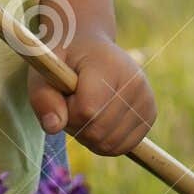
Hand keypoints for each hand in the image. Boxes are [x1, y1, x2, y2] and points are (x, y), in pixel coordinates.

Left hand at [27, 30, 156, 157]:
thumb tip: (53, 126)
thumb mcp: (45, 72)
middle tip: (72, 101)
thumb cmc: (64, 61)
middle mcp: (135, 82)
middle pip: (98, 132)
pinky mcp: (149, 115)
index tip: (65, 94)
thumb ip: (43, 98)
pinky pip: (120, 147)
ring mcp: (146, 100)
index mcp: (109, 65)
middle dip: (76, 125)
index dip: (68, 112)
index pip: (87, 111)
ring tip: (85, 107)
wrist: (89, 46)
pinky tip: (98, 118)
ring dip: (88, 135)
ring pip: (109, 144)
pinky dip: (103, 141)